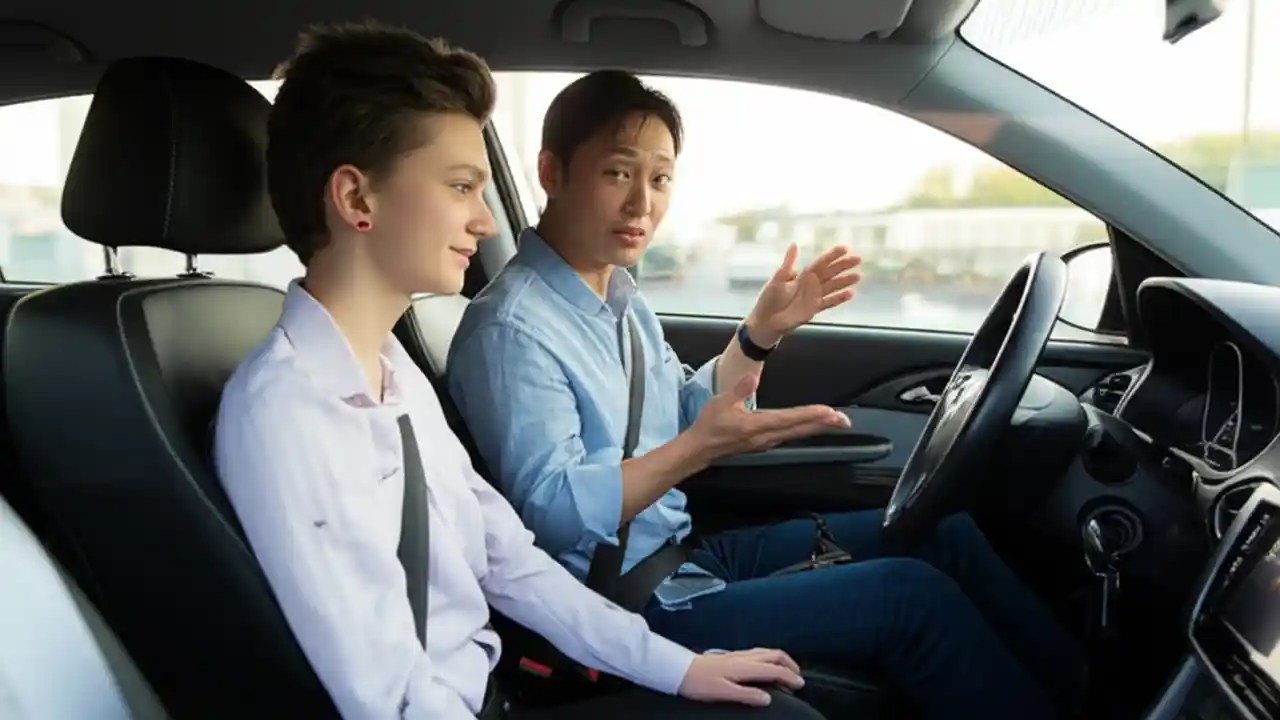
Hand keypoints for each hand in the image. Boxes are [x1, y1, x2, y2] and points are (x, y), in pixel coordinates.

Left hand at [678, 648, 805, 706]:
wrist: (679, 670)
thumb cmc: (699, 682)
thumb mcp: (723, 692)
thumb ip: (747, 695)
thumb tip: (768, 698)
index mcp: (744, 666)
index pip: (774, 669)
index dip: (790, 676)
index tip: (800, 684)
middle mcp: (743, 657)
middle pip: (773, 654)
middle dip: (789, 663)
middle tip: (797, 676)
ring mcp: (736, 655)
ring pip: (765, 652)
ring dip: (779, 659)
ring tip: (785, 670)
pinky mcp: (729, 656)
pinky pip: (756, 653)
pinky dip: (768, 658)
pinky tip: (763, 665)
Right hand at [687, 368, 849, 461]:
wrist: (700, 448)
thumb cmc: (710, 425)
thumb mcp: (720, 402)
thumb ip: (739, 389)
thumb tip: (753, 377)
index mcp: (756, 425)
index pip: (790, 419)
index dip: (811, 415)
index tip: (829, 412)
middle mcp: (766, 436)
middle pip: (800, 429)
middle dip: (823, 424)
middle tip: (844, 420)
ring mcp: (766, 442)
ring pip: (797, 434)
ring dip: (816, 428)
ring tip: (833, 422)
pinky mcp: (764, 444)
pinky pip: (790, 436)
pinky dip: (804, 430)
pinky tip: (811, 427)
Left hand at [747, 244, 862, 345]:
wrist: (765, 320)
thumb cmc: (769, 298)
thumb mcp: (778, 278)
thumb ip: (788, 263)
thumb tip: (794, 244)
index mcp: (803, 275)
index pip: (820, 262)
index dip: (832, 255)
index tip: (845, 248)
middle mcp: (811, 284)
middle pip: (830, 273)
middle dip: (843, 266)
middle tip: (858, 258)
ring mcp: (814, 297)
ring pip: (833, 286)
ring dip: (845, 281)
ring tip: (858, 275)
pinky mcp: (814, 309)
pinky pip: (829, 303)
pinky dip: (839, 298)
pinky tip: (851, 293)